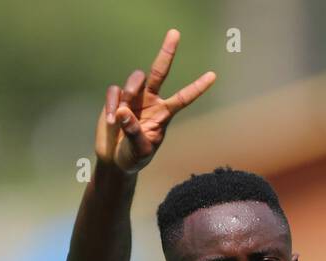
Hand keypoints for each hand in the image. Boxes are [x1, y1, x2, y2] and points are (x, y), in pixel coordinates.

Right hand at [94, 28, 215, 173]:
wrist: (114, 161)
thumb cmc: (133, 158)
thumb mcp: (138, 150)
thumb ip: (134, 131)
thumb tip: (123, 110)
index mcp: (164, 114)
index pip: (183, 98)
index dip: (197, 87)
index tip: (213, 75)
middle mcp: (150, 101)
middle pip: (160, 71)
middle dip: (167, 52)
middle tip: (175, 33)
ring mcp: (133, 98)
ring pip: (136, 79)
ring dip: (131, 90)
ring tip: (123, 112)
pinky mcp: (116, 98)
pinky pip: (114, 92)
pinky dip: (112, 104)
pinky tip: (112, 121)